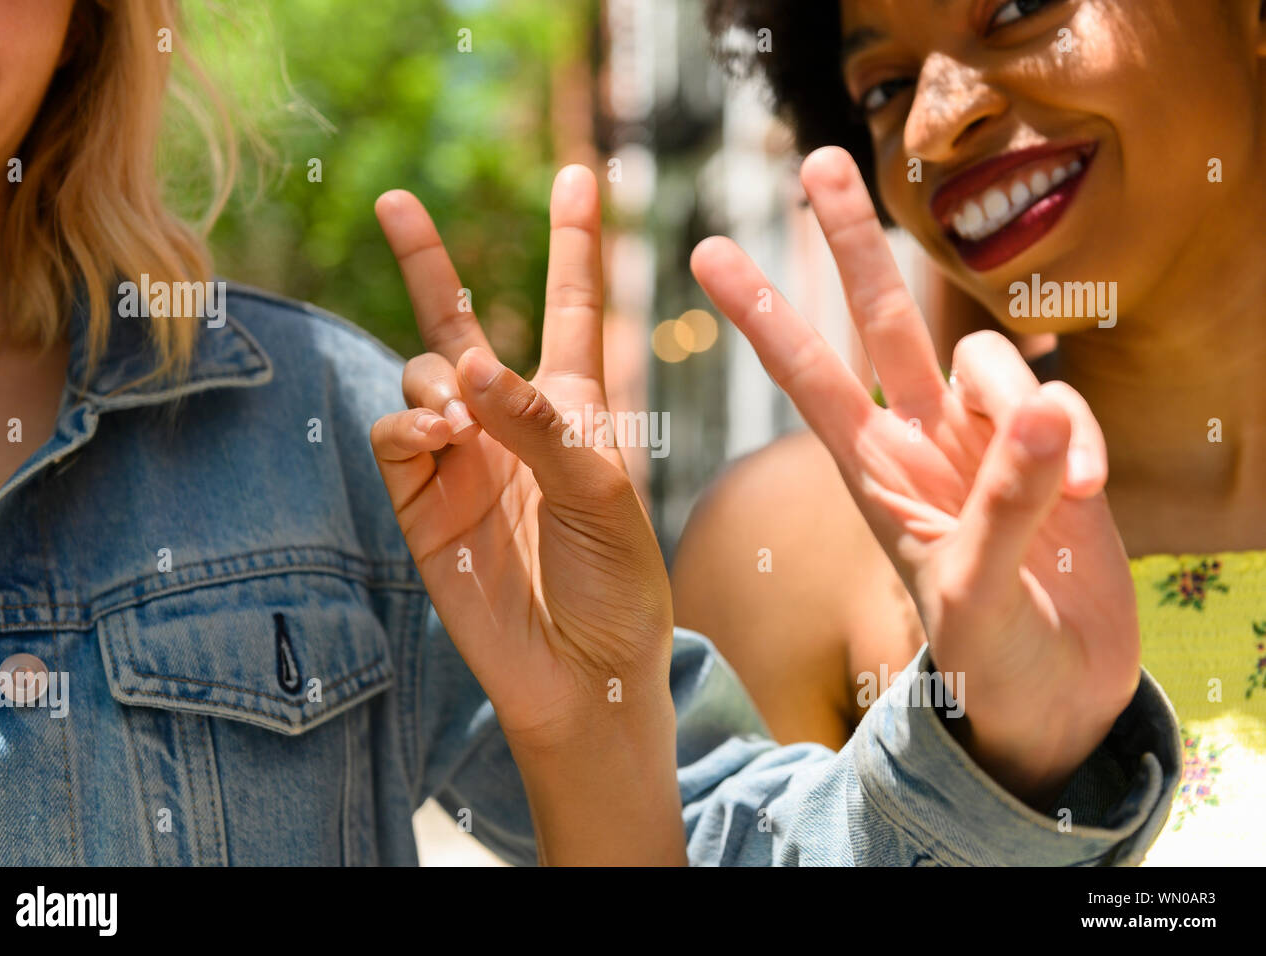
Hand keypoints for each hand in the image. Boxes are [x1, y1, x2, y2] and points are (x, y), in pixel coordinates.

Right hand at [370, 166, 682, 862]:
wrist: (584, 673)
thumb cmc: (616, 583)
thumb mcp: (602, 491)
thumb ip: (540, 422)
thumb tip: (468, 362)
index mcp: (575, 408)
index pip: (574, 308)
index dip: (574, 243)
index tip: (582, 176)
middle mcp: (511, 422)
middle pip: (464, 320)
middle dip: (428, 259)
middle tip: (395, 198)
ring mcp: (461, 459)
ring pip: (422, 374)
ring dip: (436, 378)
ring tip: (461, 418)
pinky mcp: (421, 502)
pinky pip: (396, 435)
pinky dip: (409, 423)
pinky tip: (438, 437)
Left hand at [691, 147, 1139, 807]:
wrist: (1053, 699)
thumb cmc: (987, 665)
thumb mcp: (974, 600)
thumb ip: (1003, 511)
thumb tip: (1032, 418)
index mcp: (872, 473)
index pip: (806, 375)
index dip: (760, 313)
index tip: (705, 251)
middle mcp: (920, 441)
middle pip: (881, 320)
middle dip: (853, 244)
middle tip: (818, 163)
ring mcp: (984, 441)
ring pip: (989, 360)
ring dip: (1026, 405)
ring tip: (1066, 489)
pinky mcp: (1048, 448)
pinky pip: (1058, 400)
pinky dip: (1078, 435)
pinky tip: (1088, 491)